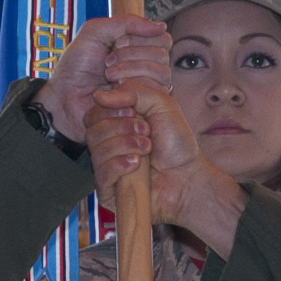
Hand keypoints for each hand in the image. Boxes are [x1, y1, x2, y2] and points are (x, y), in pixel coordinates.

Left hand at [36, 13, 169, 139]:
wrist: (65, 98)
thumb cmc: (76, 67)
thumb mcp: (95, 32)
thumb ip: (127, 22)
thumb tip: (161, 25)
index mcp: (138, 48)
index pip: (161, 38)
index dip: (140, 39)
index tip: (116, 44)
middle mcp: (147, 68)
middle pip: (162, 55)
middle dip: (131, 56)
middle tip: (107, 64)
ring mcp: (148, 89)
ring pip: (162, 74)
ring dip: (130, 72)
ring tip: (109, 78)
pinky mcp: (145, 108)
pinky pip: (155, 94)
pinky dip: (131, 88)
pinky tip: (114, 92)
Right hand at [95, 77, 248, 249]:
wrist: (188, 176)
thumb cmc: (177, 144)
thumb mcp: (161, 105)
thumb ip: (133, 91)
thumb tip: (99, 95)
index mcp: (116, 123)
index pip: (95, 111)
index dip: (110, 108)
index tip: (133, 110)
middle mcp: (108, 144)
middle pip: (92, 129)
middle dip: (121, 127)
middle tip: (146, 131)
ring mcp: (106, 167)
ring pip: (95, 150)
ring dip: (125, 145)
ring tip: (147, 148)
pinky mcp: (108, 188)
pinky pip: (100, 173)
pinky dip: (119, 165)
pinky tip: (137, 165)